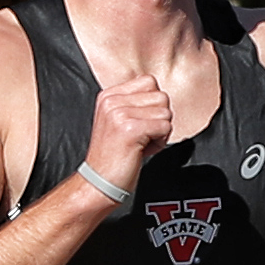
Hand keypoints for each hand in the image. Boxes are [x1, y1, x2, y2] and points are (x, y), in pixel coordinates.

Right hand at [84, 75, 173, 195]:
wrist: (98, 182)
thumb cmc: (113, 156)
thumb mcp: (117, 120)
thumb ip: (135, 103)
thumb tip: (162, 95)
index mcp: (108, 95)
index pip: (149, 82)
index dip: (152, 105)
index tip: (138, 123)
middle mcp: (112, 101)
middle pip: (161, 96)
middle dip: (158, 119)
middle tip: (140, 136)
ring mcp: (119, 114)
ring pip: (166, 112)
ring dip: (159, 132)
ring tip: (140, 143)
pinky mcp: (130, 129)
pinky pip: (165, 128)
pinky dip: (159, 143)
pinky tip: (142, 151)